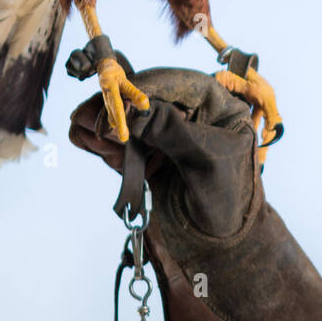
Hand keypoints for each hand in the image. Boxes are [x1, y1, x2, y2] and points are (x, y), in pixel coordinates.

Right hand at [68, 67, 257, 235]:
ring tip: (105, 147)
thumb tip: (134, 111)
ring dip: (102, 124)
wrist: (219, 239)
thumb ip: (173, 133)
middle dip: (115, 107)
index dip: (140, 89)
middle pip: (137, 91)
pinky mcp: (137, 149)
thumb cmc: (226, 199)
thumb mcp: (207, 162)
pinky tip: (104, 153)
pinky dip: (95, 139)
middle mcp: (183, 108)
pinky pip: (107, 134)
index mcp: (213, 102)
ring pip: (115, 110)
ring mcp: (157, 128)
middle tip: (99, 129)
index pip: (171, 81)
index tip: (116, 105)